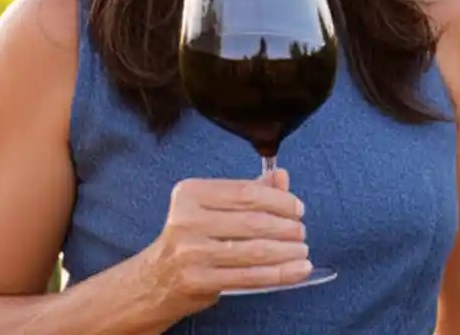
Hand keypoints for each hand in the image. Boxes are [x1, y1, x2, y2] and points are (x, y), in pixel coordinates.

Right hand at [144, 169, 310, 317]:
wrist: (156, 279)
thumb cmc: (190, 239)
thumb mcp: (211, 209)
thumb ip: (247, 192)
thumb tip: (281, 178)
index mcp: (191, 194)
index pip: (245, 192)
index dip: (279, 200)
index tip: (297, 208)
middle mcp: (187, 220)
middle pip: (253, 221)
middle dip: (286, 226)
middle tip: (301, 231)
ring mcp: (192, 252)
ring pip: (255, 250)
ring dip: (287, 251)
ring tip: (302, 250)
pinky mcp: (199, 281)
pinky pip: (250, 276)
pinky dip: (280, 273)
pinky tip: (297, 270)